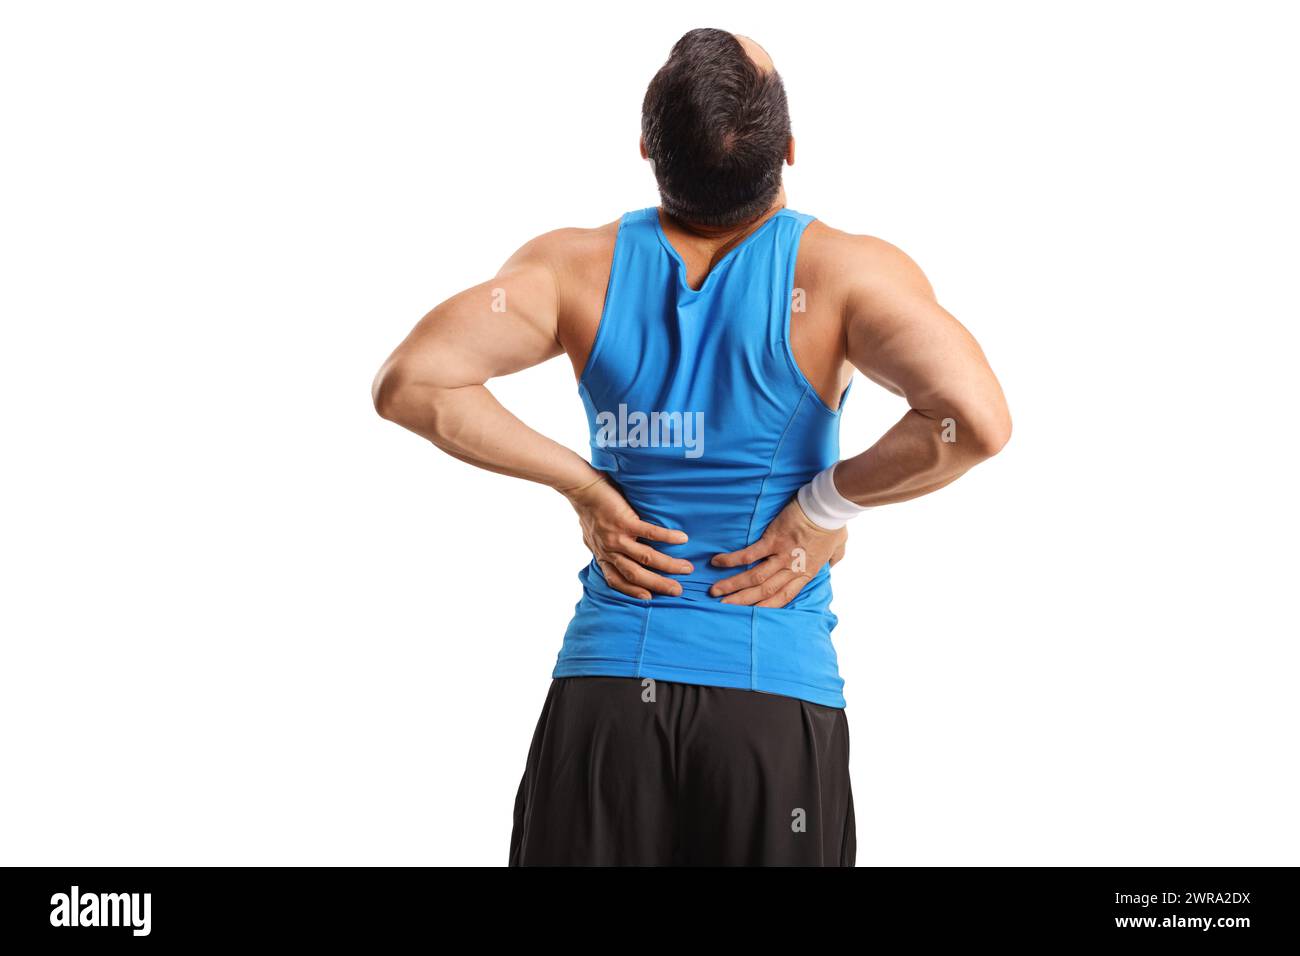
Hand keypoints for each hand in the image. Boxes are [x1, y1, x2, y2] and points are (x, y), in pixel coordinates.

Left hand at [564, 475, 691, 599]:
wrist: (582, 489)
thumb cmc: (588, 510)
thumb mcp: (592, 536)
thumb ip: (603, 547)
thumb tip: (612, 553)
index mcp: (602, 555)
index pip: (616, 580)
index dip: (632, 591)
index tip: (648, 598)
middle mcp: (609, 551)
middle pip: (635, 575)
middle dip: (658, 585)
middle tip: (678, 591)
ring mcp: (617, 537)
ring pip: (646, 558)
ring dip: (668, 565)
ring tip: (687, 568)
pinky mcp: (625, 522)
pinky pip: (650, 533)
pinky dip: (668, 537)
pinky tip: (682, 539)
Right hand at [709, 497, 846, 606]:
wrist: (829, 508)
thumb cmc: (834, 526)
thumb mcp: (838, 548)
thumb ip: (832, 559)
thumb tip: (830, 563)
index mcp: (807, 573)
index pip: (784, 597)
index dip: (766, 607)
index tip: (750, 614)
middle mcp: (792, 568)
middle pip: (764, 591)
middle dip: (742, 601)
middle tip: (722, 606)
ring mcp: (781, 555)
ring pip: (754, 577)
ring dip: (733, 585)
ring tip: (715, 591)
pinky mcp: (772, 539)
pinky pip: (749, 554)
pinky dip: (732, 560)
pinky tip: (717, 563)